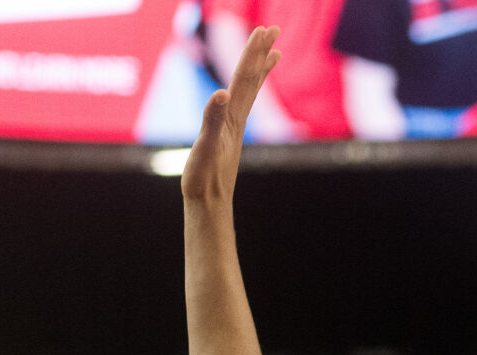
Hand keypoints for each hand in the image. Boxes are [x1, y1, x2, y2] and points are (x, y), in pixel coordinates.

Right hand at [181, 25, 280, 204]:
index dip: (253, 53)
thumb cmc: (203, 178)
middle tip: (272, 29)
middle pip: (251, 79)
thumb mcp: (204, 147)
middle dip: (260, 53)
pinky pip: (242, 107)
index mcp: (231, 117)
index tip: (264, 30)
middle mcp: (236, 119)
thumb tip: (221, 93)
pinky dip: (249, 94)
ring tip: (273, 53)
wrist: (209, 204)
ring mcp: (234, 127)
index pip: (244, 78)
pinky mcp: (228, 137)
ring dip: (259, 70)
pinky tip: (246, 93)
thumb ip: (212, 119)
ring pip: (250, 92)